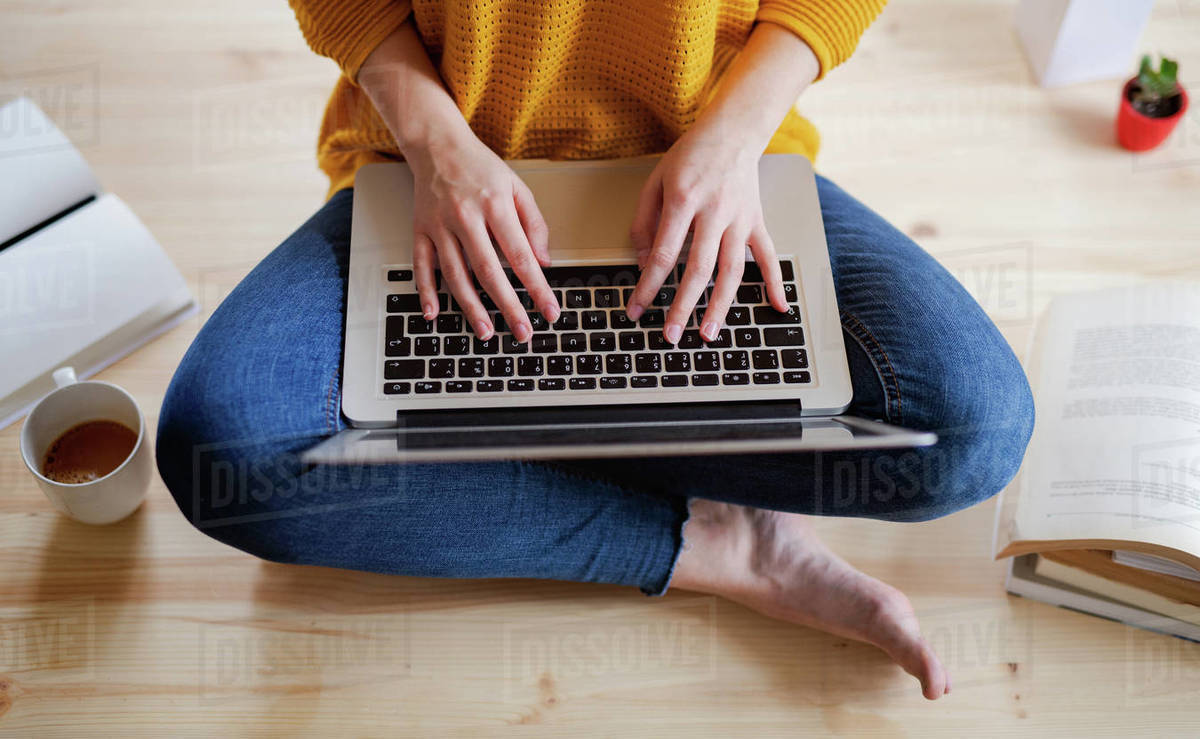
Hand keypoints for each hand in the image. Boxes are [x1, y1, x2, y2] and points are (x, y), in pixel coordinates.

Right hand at [407, 132, 558, 341]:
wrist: (437, 145)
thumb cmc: (480, 167)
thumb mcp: (517, 187)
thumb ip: (534, 224)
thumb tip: (544, 262)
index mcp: (495, 205)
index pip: (521, 256)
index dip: (537, 287)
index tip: (549, 310)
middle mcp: (465, 217)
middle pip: (488, 271)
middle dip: (508, 306)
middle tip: (522, 332)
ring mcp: (440, 225)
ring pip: (455, 274)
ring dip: (470, 307)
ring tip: (486, 331)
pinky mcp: (420, 230)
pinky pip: (421, 265)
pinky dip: (425, 291)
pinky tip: (433, 313)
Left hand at [626, 132, 789, 345]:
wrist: (732, 130)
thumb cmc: (691, 155)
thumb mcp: (654, 181)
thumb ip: (644, 222)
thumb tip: (644, 263)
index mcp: (683, 200)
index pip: (663, 254)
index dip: (648, 286)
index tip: (637, 308)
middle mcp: (714, 212)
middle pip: (699, 269)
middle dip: (683, 306)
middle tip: (671, 334)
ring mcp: (739, 219)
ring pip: (732, 270)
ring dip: (721, 305)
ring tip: (709, 333)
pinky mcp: (757, 221)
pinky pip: (768, 256)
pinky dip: (775, 283)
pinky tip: (776, 307)